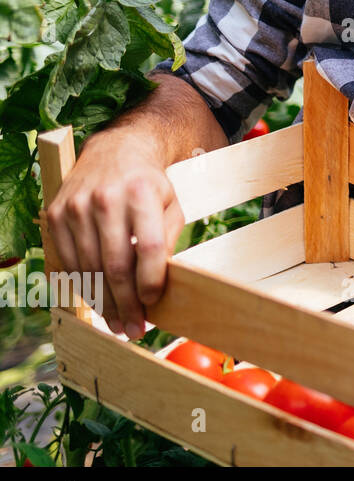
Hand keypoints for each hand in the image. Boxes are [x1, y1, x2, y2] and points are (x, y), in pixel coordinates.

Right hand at [43, 133, 185, 337]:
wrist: (115, 151)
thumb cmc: (148, 185)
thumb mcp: (171, 204)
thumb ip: (169, 239)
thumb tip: (159, 283)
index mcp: (142, 194)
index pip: (149, 248)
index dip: (151, 281)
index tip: (154, 303)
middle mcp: (106, 200)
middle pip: (116, 264)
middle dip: (126, 303)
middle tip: (134, 329)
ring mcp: (76, 207)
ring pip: (89, 268)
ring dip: (103, 302)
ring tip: (116, 323)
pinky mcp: (55, 214)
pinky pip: (68, 261)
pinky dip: (83, 286)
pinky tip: (96, 301)